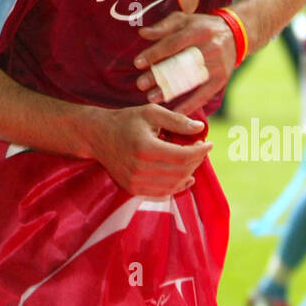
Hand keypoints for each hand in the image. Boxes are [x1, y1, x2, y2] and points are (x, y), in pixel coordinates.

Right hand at [84, 104, 211, 196]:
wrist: (97, 136)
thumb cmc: (126, 121)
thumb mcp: (151, 113)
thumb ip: (176, 120)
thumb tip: (200, 128)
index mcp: (145, 148)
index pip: (182, 156)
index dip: (199, 151)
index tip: (209, 143)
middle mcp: (139, 168)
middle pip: (180, 171)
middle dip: (196, 161)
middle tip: (201, 149)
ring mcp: (135, 182)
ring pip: (173, 184)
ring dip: (189, 173)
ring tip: (193, 160)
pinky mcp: (132, 189)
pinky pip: (162, 192)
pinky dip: (177, 186)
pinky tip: (186, 177)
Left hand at [133, 11, 235, 113]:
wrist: (235, 34)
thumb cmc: (201, 26)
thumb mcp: (184, 20)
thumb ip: (163, 27)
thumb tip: (142, 34)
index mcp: (197, 31)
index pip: (172, 44)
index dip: (154, 54)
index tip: (138, 63)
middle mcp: (209, 48)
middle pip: (180, 64)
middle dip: (159, 76)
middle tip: (140, 85)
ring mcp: (217, 65)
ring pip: (190, 81)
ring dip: (170, 92)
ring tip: (152, 98)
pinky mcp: (221, 78)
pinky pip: (204, 94)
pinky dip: (190, 104)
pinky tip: (176, 111)